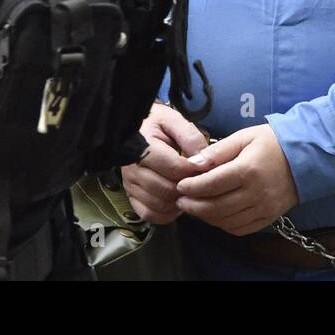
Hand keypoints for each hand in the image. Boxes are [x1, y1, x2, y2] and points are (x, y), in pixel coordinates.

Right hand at [120, 101, 208, 224]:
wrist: (133, 128)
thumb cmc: (155, 124)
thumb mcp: (173, 120)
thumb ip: (190, 137)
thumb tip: (203, 161)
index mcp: (142, 146)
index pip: (174, 168)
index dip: (194, 170)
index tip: (204, 167)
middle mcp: (132, 168)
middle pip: (167, 190)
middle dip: (187, 187)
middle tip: (198, 180)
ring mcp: (130, 185)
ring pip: (160, 205)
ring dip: (178, 201)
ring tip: (188, 189)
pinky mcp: (131, 197)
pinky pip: (150, 214)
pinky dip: (166, 213)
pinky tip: (175, 200)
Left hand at [175, 124, 298, 235]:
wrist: (308, 155)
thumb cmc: (273, 142)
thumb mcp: (244, 137)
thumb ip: (218, 151)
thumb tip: (194, 164)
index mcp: (248, 170)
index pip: (211, 184)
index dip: (191, 187)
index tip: (180, 185)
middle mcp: (256, 193)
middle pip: (216, 207)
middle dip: (193, 205)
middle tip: (181, 200)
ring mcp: (264, 208)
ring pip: (226, 221)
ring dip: (206, 217)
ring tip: (194, 207)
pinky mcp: (269, 217)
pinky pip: (241, 229)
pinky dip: (223, 225)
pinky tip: (215, 216)